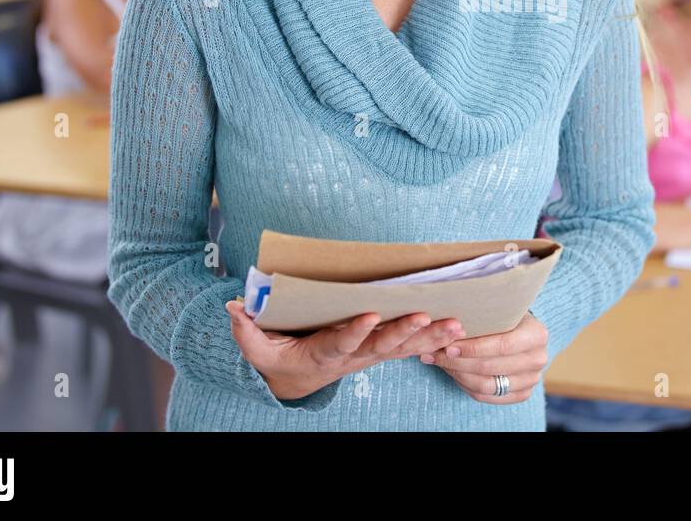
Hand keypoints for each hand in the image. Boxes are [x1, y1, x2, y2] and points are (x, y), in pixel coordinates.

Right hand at [227, 300, 462, 401]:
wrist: (295, 381)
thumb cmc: (279, 358)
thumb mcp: (258, 348)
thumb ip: (247, 331)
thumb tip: (233, 308)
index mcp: (322, 354)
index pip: (340, 342)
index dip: (355, 331)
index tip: (370, 316)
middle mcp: (351, 356)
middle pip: (381, 346)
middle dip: (406, 333)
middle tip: (429, 318)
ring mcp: (368, 355)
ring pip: (403, 348)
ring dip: (430, 337)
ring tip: (456, 325)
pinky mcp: (380, 350)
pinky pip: (409, 347)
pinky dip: (432, 341)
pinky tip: (457, 332)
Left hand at [420, 311, 547, 404]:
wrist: (521, 330)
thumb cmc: (505, 315)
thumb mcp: (499, 309)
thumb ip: (480, 314)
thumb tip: (446, 324)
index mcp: (537, 334)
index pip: (502, 346)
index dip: (473, 348)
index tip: (449, 345)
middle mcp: (538, 359)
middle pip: (491, 368)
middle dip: (458, 362)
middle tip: (435, 354)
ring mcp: (532, 379)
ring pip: (487, 386)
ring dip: (458, 374)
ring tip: (439, 362)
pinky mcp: (522, 394)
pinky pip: (487, 396)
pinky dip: (465, 385)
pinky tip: (452, 372)